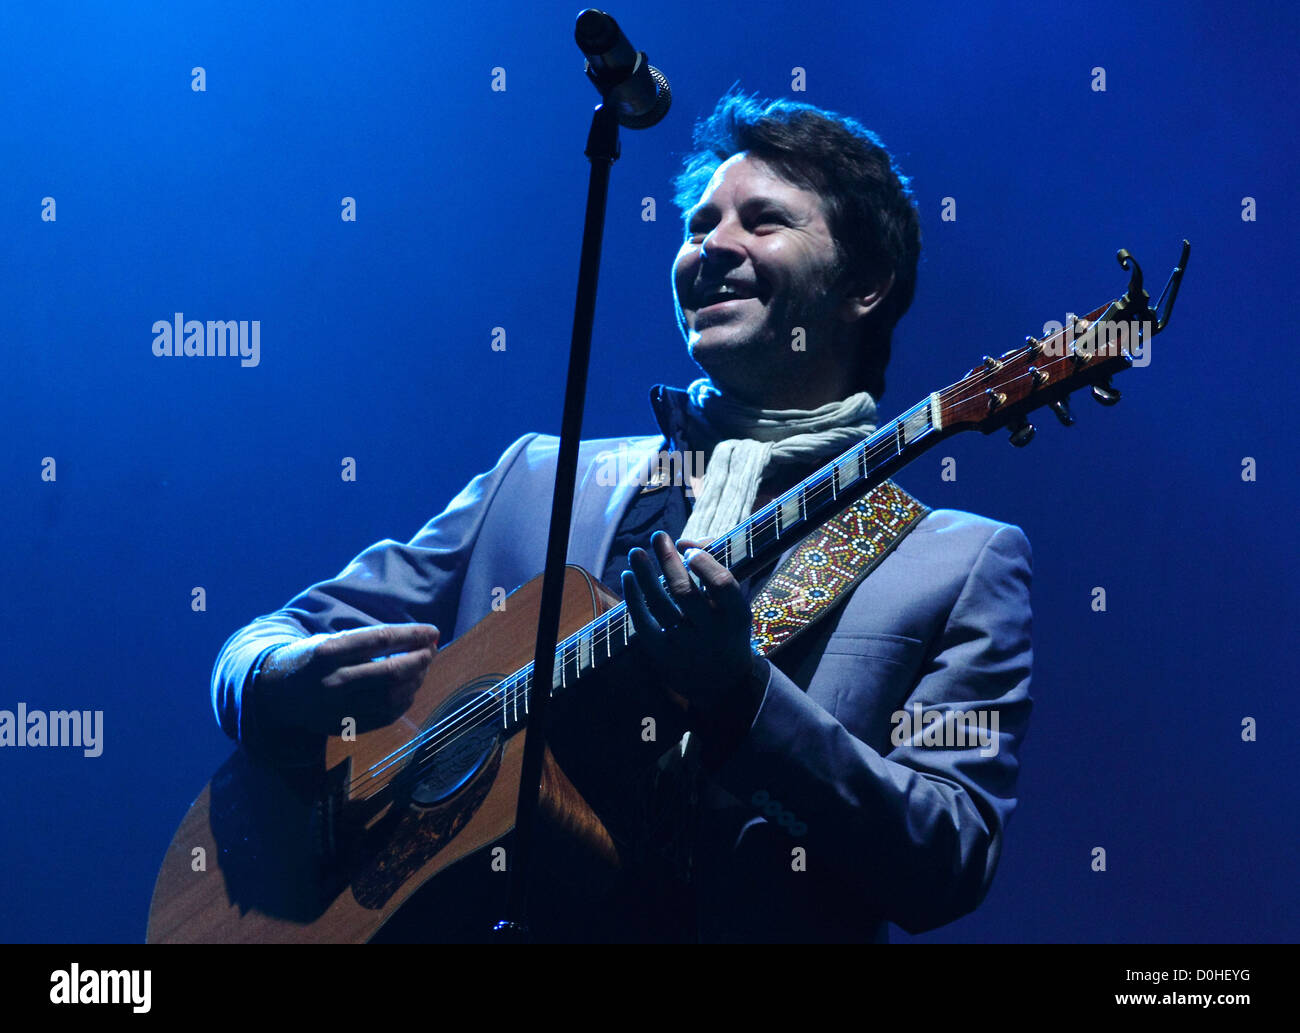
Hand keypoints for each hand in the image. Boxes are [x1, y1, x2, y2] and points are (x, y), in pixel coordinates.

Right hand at [254, 623, 439, 737]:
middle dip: (420, 660)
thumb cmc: (313, 659)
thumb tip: (419, 639)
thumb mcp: (333, 641)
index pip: (380, 639)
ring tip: (422, 668)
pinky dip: (405, 702)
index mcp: (329, 651)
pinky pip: (386, 716)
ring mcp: (339, 707)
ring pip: (393, 697)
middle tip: (431, 650)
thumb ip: (370, 641)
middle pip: (391, 672)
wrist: (277, 692)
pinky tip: (410, 689)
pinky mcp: (344, 726)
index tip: (433, 631)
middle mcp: (333, 681)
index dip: (412, 634)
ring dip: (416, 682)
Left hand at [621, 530, 759, 717]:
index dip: (704, 562)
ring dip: (645, 574)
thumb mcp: (734, 603)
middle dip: (668, 560)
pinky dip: (633, 598)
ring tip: (636, 552)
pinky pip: (643, 622)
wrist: (723, 681)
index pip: (723, 584)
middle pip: (685, 592)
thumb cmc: (727, 628)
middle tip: (658, 536)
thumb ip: (714, 569)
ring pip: (659, 604)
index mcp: (736, 616)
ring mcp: (685, 645)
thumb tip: (684, 544)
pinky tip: (628, 576)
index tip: (688, 548)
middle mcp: (711, 632)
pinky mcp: (663, 653)